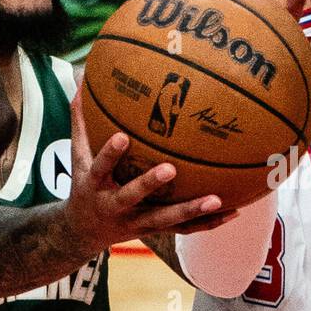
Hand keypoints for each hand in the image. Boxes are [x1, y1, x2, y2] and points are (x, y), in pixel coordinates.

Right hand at [64, 89, 237, 252]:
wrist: (83, 231)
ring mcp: (136, 221)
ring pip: (165, 219)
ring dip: (191, 210)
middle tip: (171, 169)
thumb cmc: (85, 184)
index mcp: (95, 184)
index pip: (100, 166)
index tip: (122, 136)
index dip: (109, 153)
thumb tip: (83, 79)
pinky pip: (183, 229)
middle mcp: (115, 205)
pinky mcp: (154, 230)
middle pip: (132, 196)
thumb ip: (81, 119)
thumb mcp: (78, 155)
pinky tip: (232, 212)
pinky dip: (207, 223)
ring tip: (217, 199)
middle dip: (149, 184)